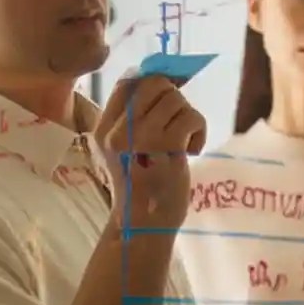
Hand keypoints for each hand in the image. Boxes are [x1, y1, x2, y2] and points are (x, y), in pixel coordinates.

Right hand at [95, 74, 206, 230]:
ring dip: (188, 118)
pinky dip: (199, 131)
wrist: (146, 225)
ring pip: (176, 99)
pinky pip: (191, 117)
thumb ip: (136, 118)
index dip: (152, 81)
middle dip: (173, 97)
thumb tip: (167, 80)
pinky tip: (191, 151)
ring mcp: (141, 137)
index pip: (126, 83)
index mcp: (104, 129)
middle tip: (177, 123)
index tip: (168, 95)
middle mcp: (118, 130)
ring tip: (184, 142)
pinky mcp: (166, 146)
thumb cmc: (142, 187)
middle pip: (153, 83)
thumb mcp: (126, 150)